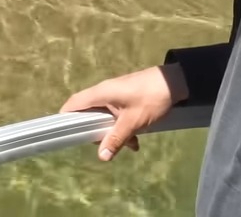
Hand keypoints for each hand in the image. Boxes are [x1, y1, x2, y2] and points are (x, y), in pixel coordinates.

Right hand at [59, 64, 185, 161]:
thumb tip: (101, 157)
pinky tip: (136, 141)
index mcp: (100, 94)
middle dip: (97, 132)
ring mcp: (116, 95)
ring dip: (114, 133)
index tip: (65, 135)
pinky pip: (117, 115)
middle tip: (107, 145)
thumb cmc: (150, 98)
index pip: (73, 104)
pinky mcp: (126, 98)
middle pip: (88, 114)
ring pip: (105, 117)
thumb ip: (116, 139)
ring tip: (129, 144)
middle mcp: (104, 93)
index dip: (65, 118)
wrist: (175, 82)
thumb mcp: (133, 122)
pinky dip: (124, 128)